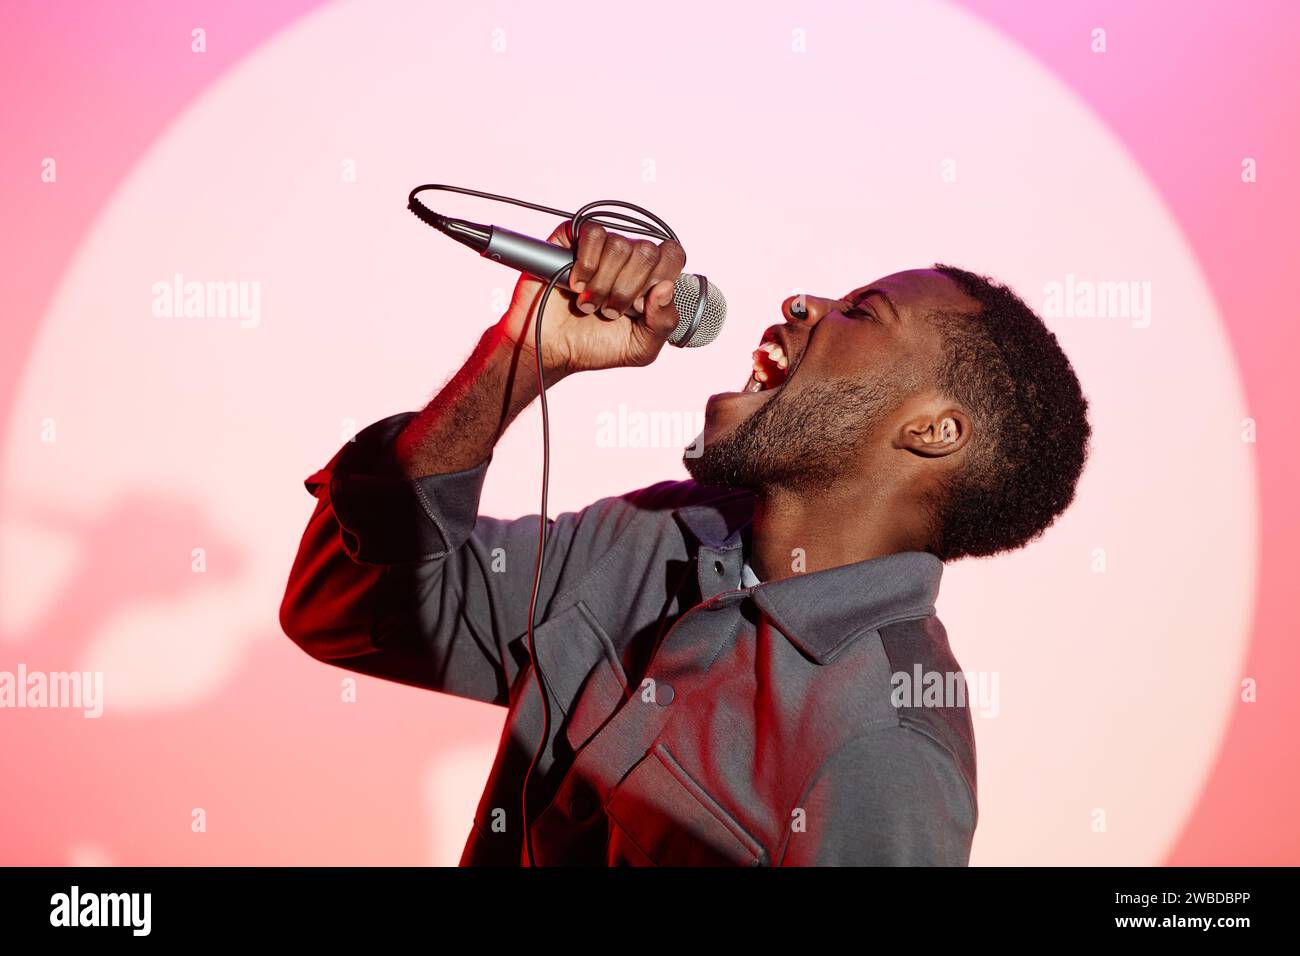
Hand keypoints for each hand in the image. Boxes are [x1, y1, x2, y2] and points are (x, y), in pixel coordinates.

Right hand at [497, 220, 685, 374]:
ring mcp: (601, 248)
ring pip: (620, 245)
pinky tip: (577, 284)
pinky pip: (593, 233)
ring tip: (590, 304)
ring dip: (604, 284)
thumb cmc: (594, 347)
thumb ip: (664, 323)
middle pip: (647, 251)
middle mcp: (628, 258)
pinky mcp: (573, 240)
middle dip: (628, 289)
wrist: (551, 349)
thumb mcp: (640, 348)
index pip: (672, 255)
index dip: (660, 279)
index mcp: (649, 277)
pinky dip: (587, 264)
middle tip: (611, 311)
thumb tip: (666, 288)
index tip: (639, 305)